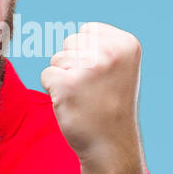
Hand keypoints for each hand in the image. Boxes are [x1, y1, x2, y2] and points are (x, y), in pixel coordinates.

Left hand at [40, 22, 142, 170]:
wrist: (111, 143)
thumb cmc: (110, 104)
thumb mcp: (119, 67)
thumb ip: (100, 45)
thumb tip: (65, 32)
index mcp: (127, 44)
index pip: (88, 30)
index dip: (87, 52)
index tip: (101, 74)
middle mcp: (110, 52)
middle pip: (70, 42)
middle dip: (73, 63)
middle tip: (91, 87)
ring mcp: (89, 68)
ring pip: (57, 58)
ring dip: (63, 76)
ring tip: (83, 95)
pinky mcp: (67, 84)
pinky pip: (46, 75)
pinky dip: (53, 89)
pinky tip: (72, 103)